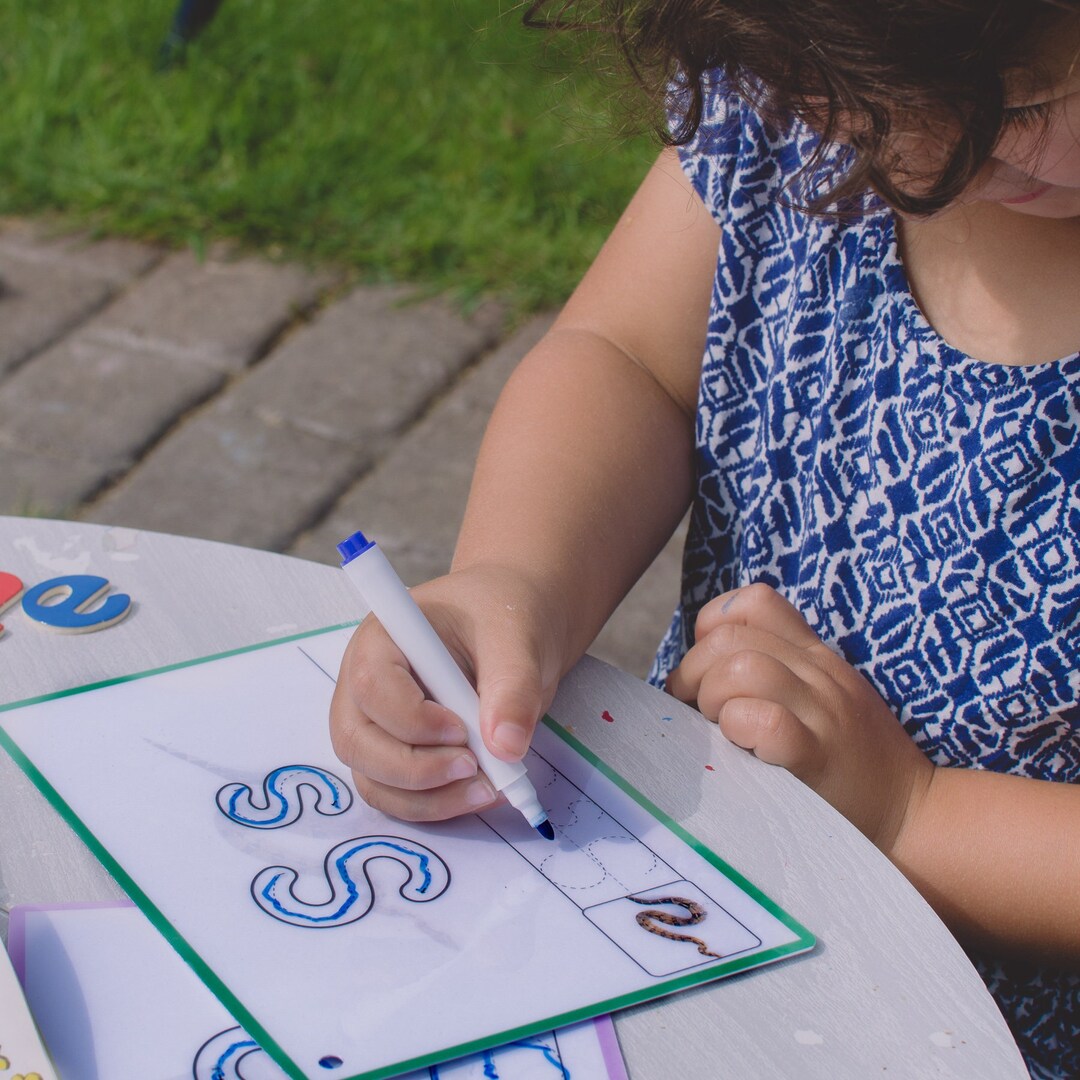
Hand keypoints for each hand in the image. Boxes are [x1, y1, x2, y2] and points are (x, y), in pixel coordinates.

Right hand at [329, 563, 566, 822]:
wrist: (512, 630)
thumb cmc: (503, 619)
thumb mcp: (516, 639)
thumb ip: (513, 686)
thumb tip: (507, 747)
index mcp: (383, 639)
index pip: (372, 686)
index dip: (412, 719)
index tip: (464, 729)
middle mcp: (363, 685)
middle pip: (358, 743)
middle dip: (415, 770)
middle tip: (476, 769)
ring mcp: (374, 725)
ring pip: (374, 780)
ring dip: (428, 799)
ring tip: (488, 788)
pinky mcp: (395, 756)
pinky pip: (398, 796)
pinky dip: (436, 806)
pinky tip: (481, 793)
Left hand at [666, 582, 933, 853]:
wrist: (913, 817)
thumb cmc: (851, 763)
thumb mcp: (823, 699)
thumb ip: (776, 673)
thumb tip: (699, 671)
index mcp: (816, 656)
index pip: (755, 601)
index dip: (712, 626)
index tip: (705, 667)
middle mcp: (820, 675)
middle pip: (732, 638)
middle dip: (694, 670)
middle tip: (696, 709)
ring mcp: (823, 713)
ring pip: (744, 670)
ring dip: (712, 699)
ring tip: (718, 729)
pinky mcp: (818, 757)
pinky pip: (767, 720)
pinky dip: (738, 728)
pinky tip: (743, 749)